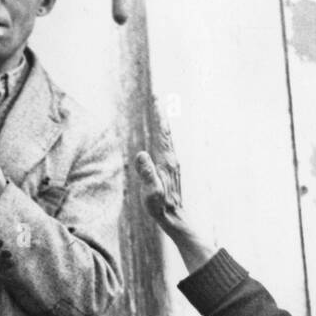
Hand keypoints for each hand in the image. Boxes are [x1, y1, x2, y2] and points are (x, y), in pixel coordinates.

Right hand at [135, 100, 214, 271]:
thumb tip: (141, 154)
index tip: (156, 101)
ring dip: (163, 124)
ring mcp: (173, 164)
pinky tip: (162, 135)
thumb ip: (147, 173)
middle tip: (157, 97)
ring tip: (159, 111)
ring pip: (167, 139)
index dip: (158, 117)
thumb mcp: (150, 192)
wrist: (174, 218)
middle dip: (161, 115)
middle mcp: (172, 160)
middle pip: (166, 132)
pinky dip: (163, 136)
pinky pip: (166, 147)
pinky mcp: (171, 170)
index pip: (162, 134)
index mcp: (167, 162)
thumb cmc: (160, 208)